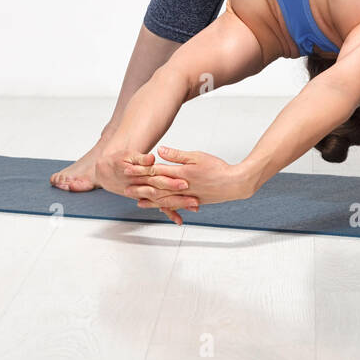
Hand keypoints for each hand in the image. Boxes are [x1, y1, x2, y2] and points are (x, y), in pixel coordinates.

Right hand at [94, 148, 198, 225]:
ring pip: (164, 202)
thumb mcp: (128, 156)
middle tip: (194, 200)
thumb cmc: (117, 161)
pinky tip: (179, 219)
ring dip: (178, 206)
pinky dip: (169, 212)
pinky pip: (159, 206)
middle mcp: (144, 187)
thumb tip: (151, 158)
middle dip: (180, 198)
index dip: (171, 182)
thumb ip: (141, 159)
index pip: (159, 179)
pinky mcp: (148, 197)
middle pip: (164, 194)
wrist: (104, 171)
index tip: (185, 183)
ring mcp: (146, 193)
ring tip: (194, 208)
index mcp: (142, 175)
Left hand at [122, 146, 253, 224]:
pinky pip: (176, 206)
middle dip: (141, 188)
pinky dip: (166, 207)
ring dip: (150, 200)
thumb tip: (160, 151)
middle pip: (157, 188)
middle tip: (126, 189)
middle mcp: (181, 186)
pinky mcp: (192, 201)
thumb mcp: (197, 156)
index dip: (142, 171)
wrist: (234, 184)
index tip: (128, 171)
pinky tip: (160, 208)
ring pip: (164, 199)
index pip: (157, 172)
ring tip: (138, 202)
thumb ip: (177, 155)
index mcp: (181, 173)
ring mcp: (186, 196)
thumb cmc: (218, 168)